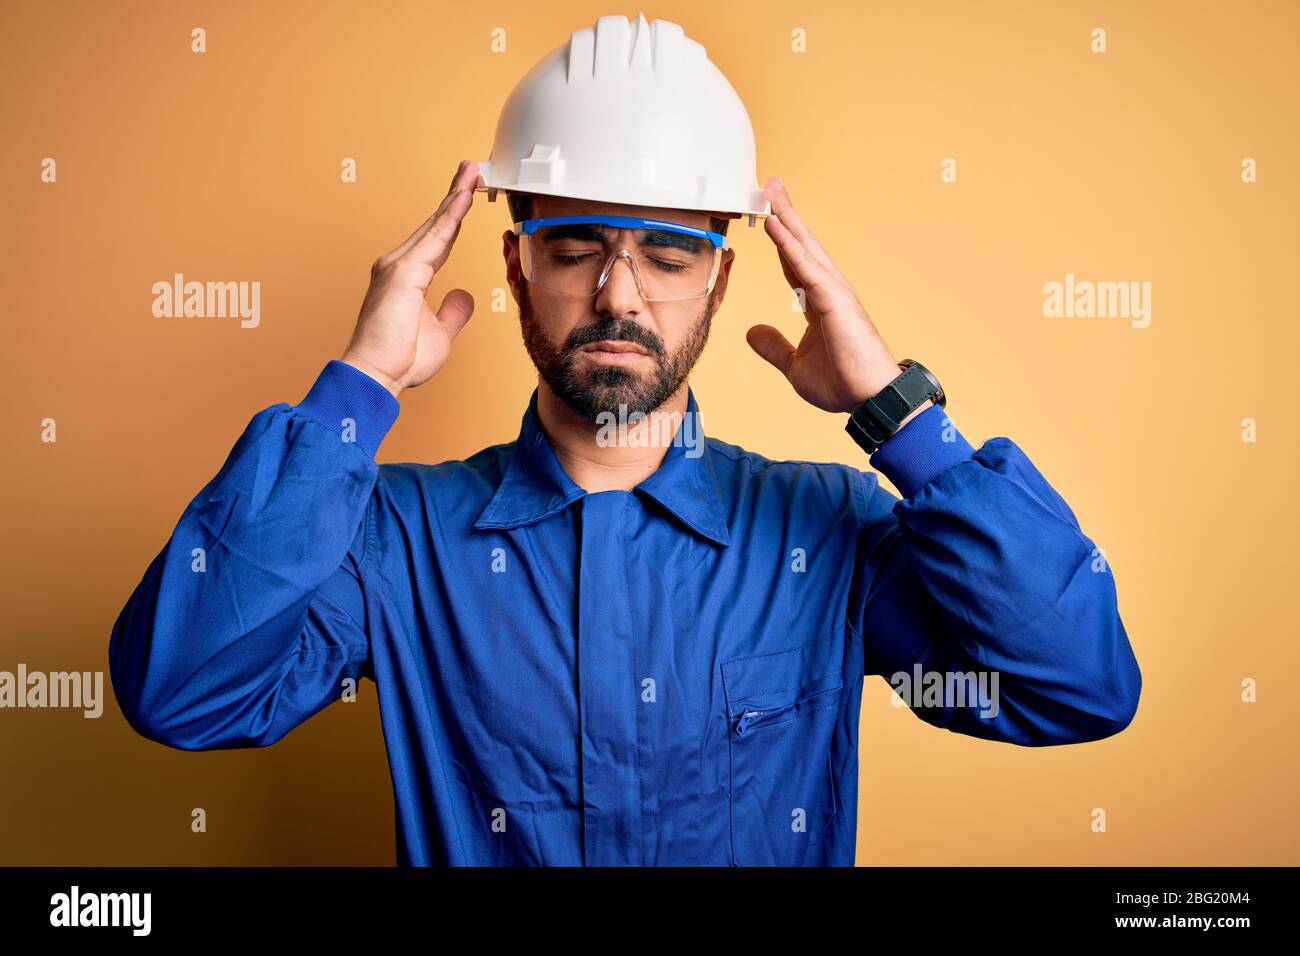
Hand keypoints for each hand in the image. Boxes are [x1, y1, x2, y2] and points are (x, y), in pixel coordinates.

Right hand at [342, 160, 481, 397]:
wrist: (376, 375)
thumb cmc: (400, 359)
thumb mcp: (441, 333)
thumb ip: (453, 311)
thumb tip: (463, 294)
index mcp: (408, 277)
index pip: (438, 240)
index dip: (454, 218)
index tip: (468, 196)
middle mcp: (400, 264)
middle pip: (435, 223)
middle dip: (455, 195)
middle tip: (472, 169)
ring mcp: (399, 265)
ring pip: (435, 224)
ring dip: (455, 197)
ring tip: (471, 172)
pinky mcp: (403, 271)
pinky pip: (435, 237)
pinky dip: (451, 215)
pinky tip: (463, 197)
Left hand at [746, 176, 914, 414]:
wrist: (869, 400)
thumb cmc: (842, 383)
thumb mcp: (794, 365)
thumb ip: (774, 346)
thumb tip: (751, 332)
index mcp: (818, 301)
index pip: (794, 261)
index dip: (780, 238)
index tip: (766, 213)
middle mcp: (828, 290)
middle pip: (801, 243)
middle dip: (784, 213)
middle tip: (769, 183)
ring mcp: (834, 292)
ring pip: (804, 247)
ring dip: (786, 218)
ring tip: (770, 191)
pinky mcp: (835, 302)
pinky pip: (806, 268)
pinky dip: (789, 246)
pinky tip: (774, 225)